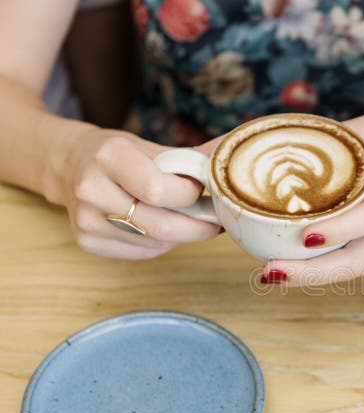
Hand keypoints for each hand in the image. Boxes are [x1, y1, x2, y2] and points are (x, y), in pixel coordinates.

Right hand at [48, 128, 219, 258]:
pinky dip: (162, 244)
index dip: (190, 195)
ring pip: (155, 243)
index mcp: (109, 157)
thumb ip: (192, 158)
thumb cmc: (117, 155)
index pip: (159, 190)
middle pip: (161, 225)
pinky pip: (142, 253)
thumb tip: (233, 152)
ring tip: (190, 221)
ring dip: (182, 236)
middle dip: (198, 227)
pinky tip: (163, 228)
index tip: (202, 191)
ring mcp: (86, 220)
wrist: (68, 165)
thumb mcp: (150, 146)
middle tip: (215, 220)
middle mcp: (92, 189)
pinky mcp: (87, 241)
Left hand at [260, 110, 363, 284]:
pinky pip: (360, 267)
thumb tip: (291, 140)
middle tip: (269, 271)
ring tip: (272, 272)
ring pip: (355, 271)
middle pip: (357, 261)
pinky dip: (328, 271)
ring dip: (314, 277)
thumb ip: (343, 134)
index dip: (340, 229)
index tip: (306, 234)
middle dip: (311, 272)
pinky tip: (299, 266)